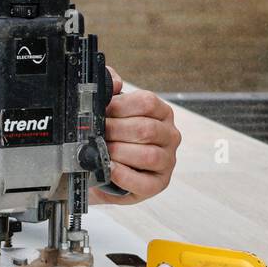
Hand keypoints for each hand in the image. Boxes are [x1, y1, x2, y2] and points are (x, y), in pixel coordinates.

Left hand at [91, 67, 179, 204]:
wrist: (100, 168)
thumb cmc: (111, 136)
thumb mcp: (110, 109)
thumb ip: (111, 88)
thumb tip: (115, 82)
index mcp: (161, 113)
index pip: (147, 103)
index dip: (120, 106)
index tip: (102, 111)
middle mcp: (169, 136)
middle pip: (146, 129)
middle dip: (115, 131)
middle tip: (97, 133)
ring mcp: (167, 161)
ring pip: (148, 155)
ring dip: (119, 152)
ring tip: (102, 151)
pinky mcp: (158, 184)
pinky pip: (144, 182)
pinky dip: (123, 176)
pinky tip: (109, 169)